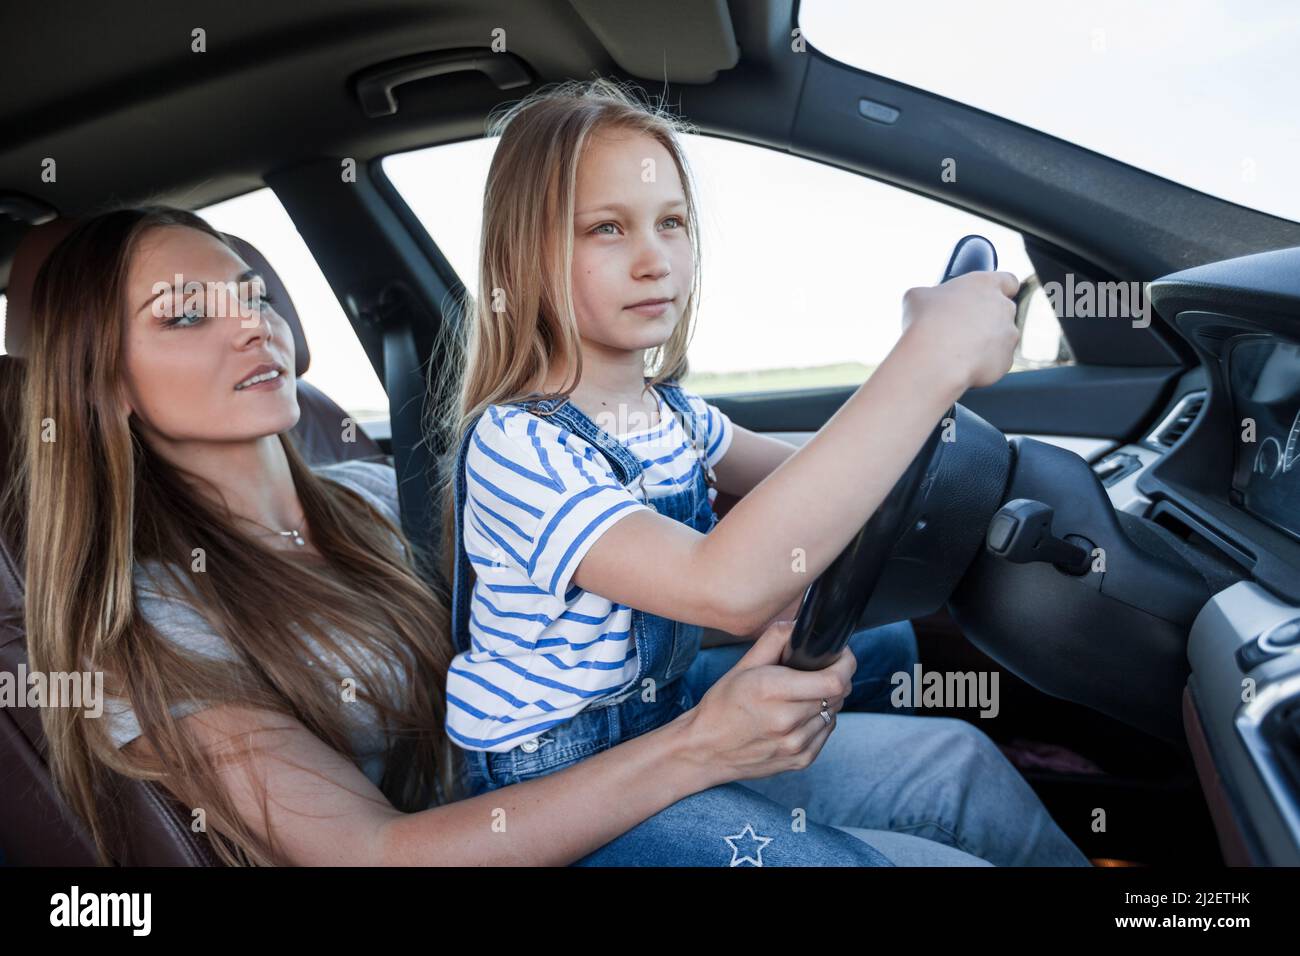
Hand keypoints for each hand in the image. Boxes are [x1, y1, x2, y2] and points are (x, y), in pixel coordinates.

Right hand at [679, 619, 855, 786]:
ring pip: (833, 713)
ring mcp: (795, 744)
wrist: (705, 750)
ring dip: (825, 700)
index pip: (834, 680)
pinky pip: (825, 732)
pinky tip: (797, 717)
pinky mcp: (801, 760)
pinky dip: (818, 720)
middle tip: (815, 673)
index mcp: (771, 690)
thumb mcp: (742, 666)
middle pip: (838, 695)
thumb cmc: (722, 706)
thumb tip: (801, 624)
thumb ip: (774, 640)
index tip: (840, 655)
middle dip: (834, 678)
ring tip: (800, 697)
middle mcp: (786, 720)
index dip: (845, 664)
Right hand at [899, 270, 1021, 390]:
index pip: (1008, 280)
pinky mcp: (1006, 361)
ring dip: (985, 342)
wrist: (934, 360)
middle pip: (1003, 310)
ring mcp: (1008, 336)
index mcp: (985, 284)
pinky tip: (960, 365)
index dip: (998, 289)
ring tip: (956, 351)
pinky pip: (996, 361)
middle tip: (960, 327)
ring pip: (1001, 338)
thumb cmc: (925, 323)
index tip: (985, 296)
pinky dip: (983, 364)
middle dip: (987, 318)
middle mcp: (1003, 307)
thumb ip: (932, 295)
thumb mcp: (917, 297)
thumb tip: (927, 303)